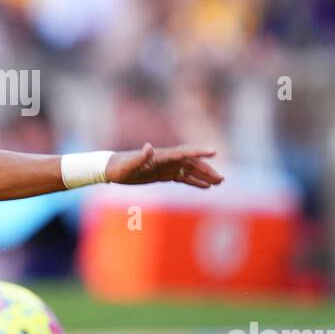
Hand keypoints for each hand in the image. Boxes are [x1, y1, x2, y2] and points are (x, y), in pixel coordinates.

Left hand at [106, 143, 223, 188]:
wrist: (113, 169)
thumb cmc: (120, 167)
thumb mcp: (129, 164)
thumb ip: (140, 157)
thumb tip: (149, 146)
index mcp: (161, 156)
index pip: (183, 153)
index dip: (199, 152)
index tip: (214, 151)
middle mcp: (167, 159)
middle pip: (192, 163)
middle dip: (207, 169)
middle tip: (221, 179)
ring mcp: (166, 166)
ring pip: (190, 170)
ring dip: (204, 175)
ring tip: (219, 182)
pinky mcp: (164, 174)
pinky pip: (183, 177)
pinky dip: (195, 181)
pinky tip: (205, 187)